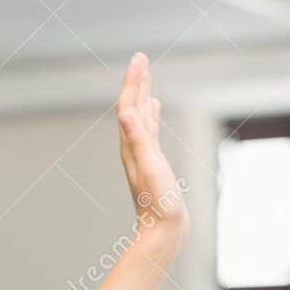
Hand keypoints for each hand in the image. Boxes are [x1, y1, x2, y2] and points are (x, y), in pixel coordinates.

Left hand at [115, 53, 187, 233]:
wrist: (162, 231)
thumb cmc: (159, 204)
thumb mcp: (151, 168)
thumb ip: (139, 140)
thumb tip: (126, 114)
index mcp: (132, 146)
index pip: (128, 105)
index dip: (134, 81)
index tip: (139, 58)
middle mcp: (133, 147)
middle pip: (131, 106)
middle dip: (136, 81)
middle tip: (141, 58)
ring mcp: (143, 154)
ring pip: (140, 117)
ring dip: (142, 95)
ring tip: (145, 78)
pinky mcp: (153, 162)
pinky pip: (149, 130)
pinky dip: (151, 115)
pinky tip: (154, 109)